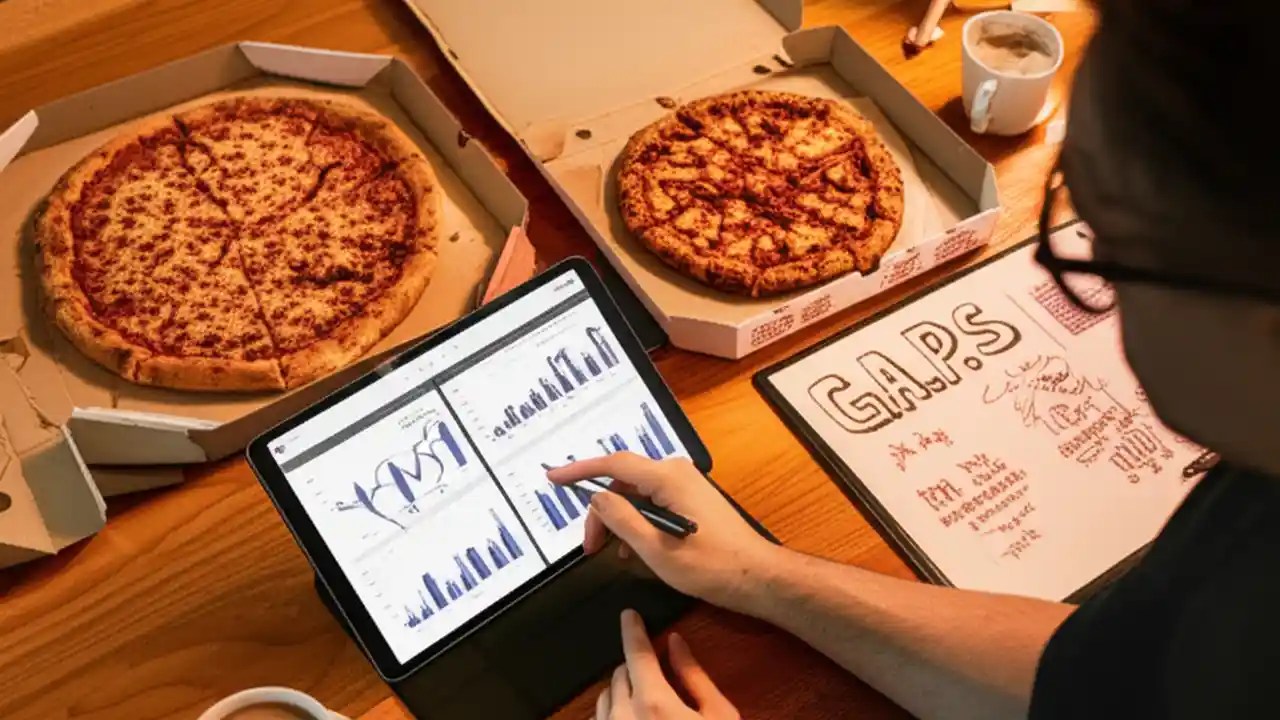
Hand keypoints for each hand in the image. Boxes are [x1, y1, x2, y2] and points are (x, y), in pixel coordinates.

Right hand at [547, 453, 779, 612]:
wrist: (757, 576)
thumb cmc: (711, 567)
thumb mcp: (656, 550)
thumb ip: (622, 521)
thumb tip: (597, 499)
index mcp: (667, 479)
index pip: (613, 465)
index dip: (579, 470)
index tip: (552, 477)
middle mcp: (676, 473)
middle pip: (623, 482)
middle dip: (601, 512)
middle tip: (590, 548)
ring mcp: (686, 485)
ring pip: (636, 494)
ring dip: (619, 520)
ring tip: (612, 553)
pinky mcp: (692, 499)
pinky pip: (653, 502)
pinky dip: (637, 522)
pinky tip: (635, 550)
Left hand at [597, 609, 738, 719]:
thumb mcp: (719, 716)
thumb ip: (694, 677)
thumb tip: (675, 642)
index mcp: (654, 703)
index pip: (637, 654)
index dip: (633, 631)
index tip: (629, 615)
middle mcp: (623, 717)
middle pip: (621, 674)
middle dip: (636, 668)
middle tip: (656, 675)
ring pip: (605, 697)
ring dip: (622, 692)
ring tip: (644, 702)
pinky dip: (612, 714)